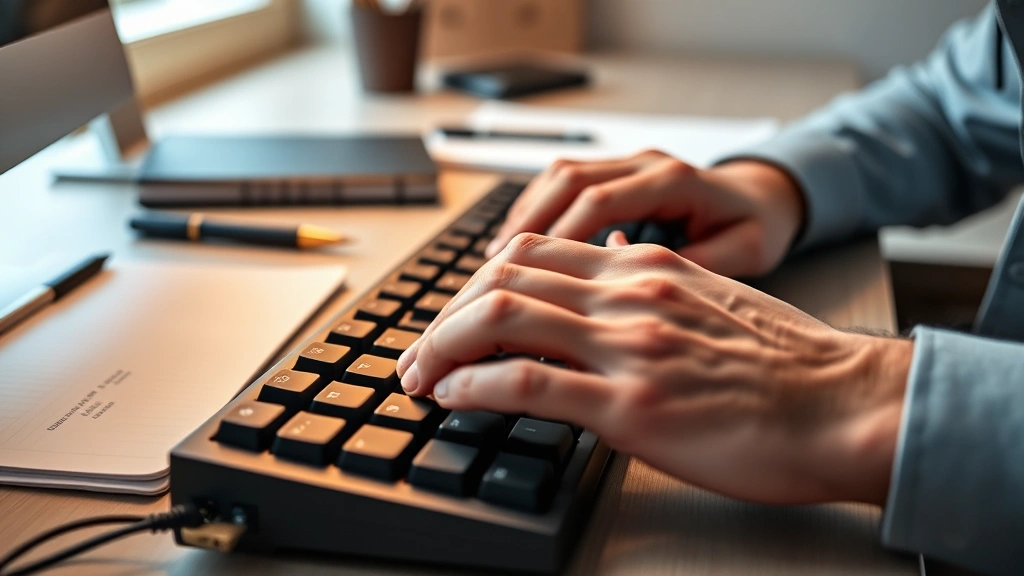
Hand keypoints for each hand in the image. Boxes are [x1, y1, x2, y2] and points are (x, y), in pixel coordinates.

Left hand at [398, 234, 911, 505]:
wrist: (842, 405)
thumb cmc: (784, 362)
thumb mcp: (709, 297)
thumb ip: (648, 284)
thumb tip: (601, 274)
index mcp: (643, 265)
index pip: (531, 252)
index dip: (475, 282)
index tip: (452, 314)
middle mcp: (627, 293)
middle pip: (502, 276)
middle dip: (442, 315)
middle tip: (416, 350)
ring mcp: (627, 347)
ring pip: (501, 317)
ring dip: (441, 347)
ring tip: (418, 376)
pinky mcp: (631, 406)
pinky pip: (527, 383)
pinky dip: (473, 386)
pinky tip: (453, 398)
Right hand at [486, 150, 805, 277]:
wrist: (765, 197)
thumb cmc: (756, 227)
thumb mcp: (746, 253)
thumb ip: (701, 266)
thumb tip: (643, 288)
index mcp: (675, 181)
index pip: (601, 199)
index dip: (560, 235)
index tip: (532, 275)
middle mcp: (645, 163)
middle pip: (569, 179)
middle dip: (528, 225)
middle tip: (496, 270)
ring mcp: (628, 163)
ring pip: (558, 176)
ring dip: (525, 216)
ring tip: (495, 260)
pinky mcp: (616, 173)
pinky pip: (563, 182)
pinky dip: (536, 210)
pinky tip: (517, 245)